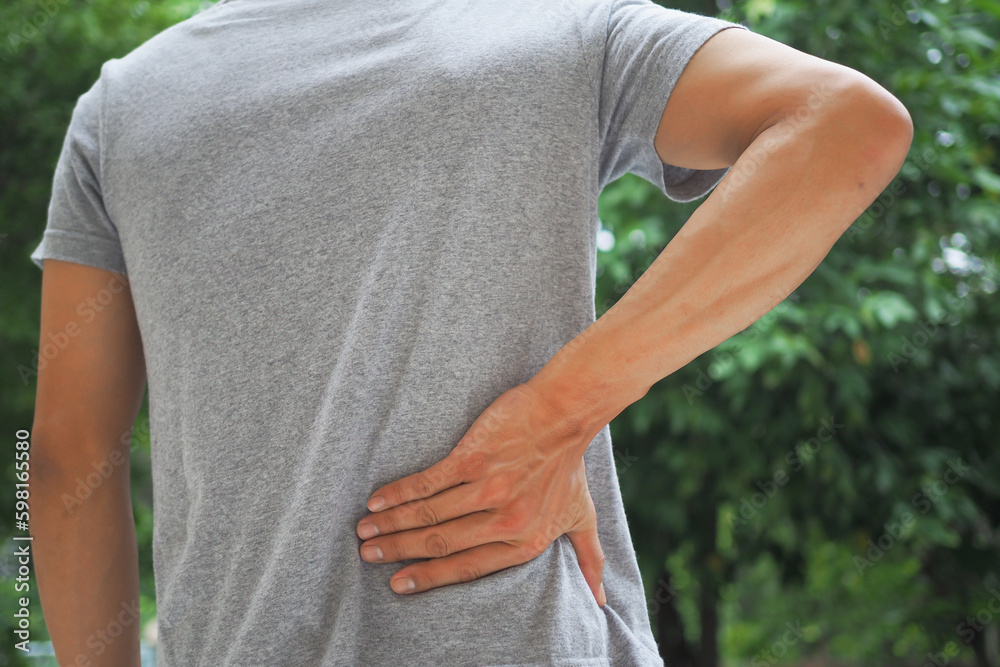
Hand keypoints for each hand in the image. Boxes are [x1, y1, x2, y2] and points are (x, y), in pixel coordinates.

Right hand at [355, 379, 607, 605]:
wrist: (565, 412)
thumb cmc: (570, 465)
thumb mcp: (581, 516)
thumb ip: (588, 557)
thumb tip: (600, 599)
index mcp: (525, 540)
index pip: (468, 567)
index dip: (430, 578)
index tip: (399, 585)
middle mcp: (505, 519)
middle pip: (441, 543)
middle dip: (399, 552)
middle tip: (369, 556)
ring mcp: (488, 488)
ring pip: (429, 515)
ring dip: (392, 525)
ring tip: (365, 532)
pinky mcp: (473, 458)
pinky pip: (428, 483)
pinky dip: (399, 494)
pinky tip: (377, 501)